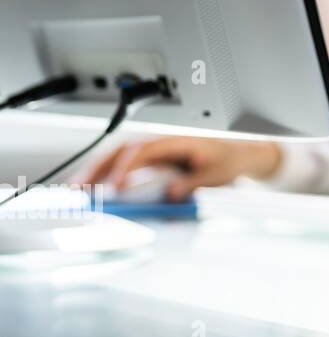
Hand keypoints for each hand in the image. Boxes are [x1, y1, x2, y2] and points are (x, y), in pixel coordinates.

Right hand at [82, 137, 281, 200]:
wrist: (241, 155)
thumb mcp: (216, 174)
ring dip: (99, 170)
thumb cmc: (229, 161)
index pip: (143, 152)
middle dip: (99, 167)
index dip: (126, 168)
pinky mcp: (155, 161)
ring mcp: (157, 151)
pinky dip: (110, 173)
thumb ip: (193, 183)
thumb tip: (170, 193)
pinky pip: (127, 164)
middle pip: (123, 150)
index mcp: (177, 142)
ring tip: (80, 189)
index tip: (116, 186)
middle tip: (81, 188)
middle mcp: (163, 143)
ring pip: (120, 156)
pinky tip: (98, 187)